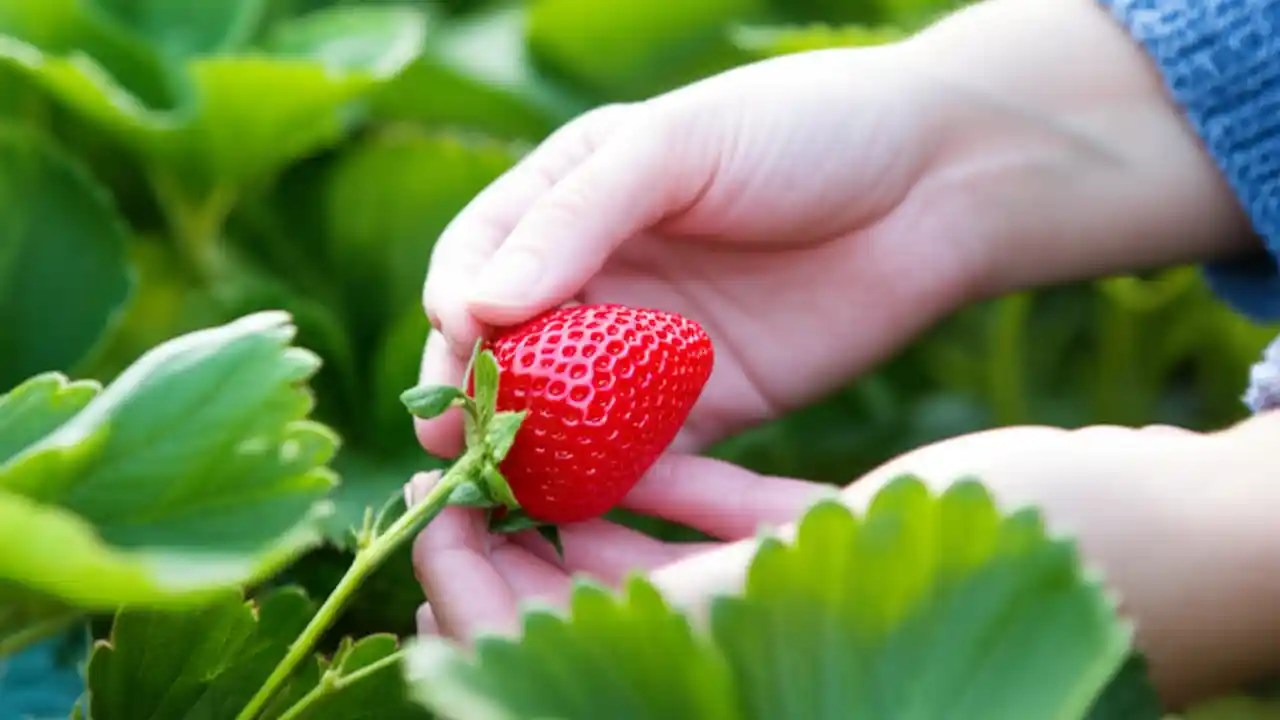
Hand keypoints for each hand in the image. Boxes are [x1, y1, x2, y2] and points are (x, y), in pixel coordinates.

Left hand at [410, 415, 1279, 709]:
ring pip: (650, 582)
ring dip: (600, 510)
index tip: (437, 512)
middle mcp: (743, 685)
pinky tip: (648, 437)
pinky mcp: (820, 589)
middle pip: (586, 628)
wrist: (1154, 537)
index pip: (550, 681)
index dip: (473, 605)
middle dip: (523, 547)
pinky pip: (726, 549)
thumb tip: (478, 646)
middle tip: (476, 458)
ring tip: (547, 427)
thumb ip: (641, 609)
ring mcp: (782, 639)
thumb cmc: (996, 558)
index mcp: (729, 705)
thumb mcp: (796, 584)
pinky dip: (685, 499)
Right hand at [414, 0, 1249, 458]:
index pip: (481, 254)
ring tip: (502, 482)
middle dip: (478, 389)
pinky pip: (641, 454)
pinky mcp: (706, 407)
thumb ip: (578, 217)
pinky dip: (610, 479)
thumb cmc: (803, 130)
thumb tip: (474, 305)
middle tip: (454, 434)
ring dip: (532, 448)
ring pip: (563, 410)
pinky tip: (587, 502)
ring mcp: (648, 346)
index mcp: (575, 196)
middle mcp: (599, 275)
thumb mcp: (679, 145)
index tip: (459, 336)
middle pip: (508, 346)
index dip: (457, 300)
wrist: (937, 184)